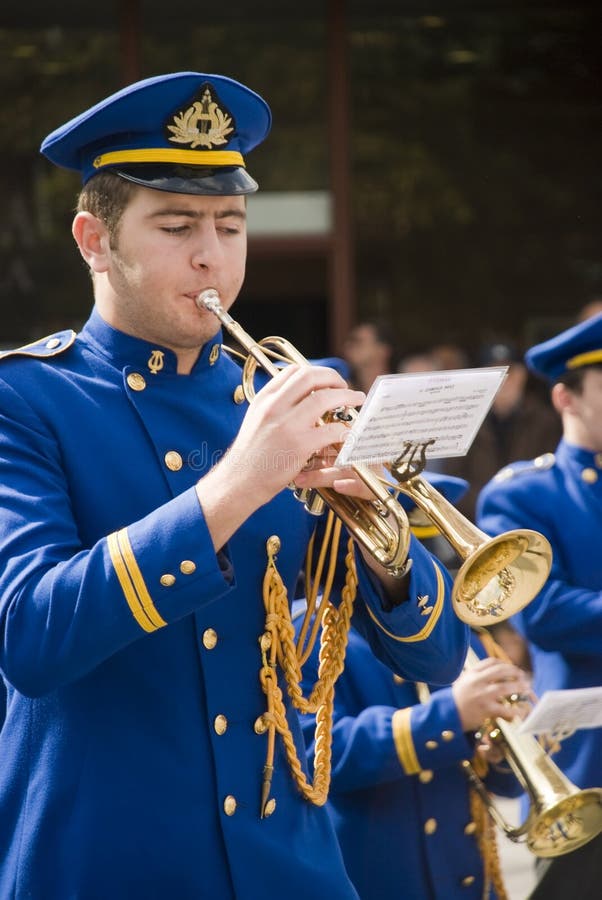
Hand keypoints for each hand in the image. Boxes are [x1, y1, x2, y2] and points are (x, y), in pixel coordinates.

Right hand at [196, 365, 365, 550]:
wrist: (239, 482)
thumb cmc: (251, 456)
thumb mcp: (256, 420)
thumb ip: (275, 406)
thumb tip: (300, 398)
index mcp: (264, 399)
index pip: (294, 371)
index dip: (317, 372)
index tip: (328, 381)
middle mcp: (274, 407)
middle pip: (311, 377)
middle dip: (333, 378)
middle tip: (345, 387)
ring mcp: (287, 425)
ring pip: (324, 398)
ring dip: (346, 397)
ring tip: (356, 401)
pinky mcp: (299, 445)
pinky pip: (331, 430)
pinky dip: (344, 429)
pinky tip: (348, 433)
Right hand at [452, 656, 531, 732]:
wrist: (446, 715)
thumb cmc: (454, 700)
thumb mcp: (462, 682)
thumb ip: (475, 677)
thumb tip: (493, 676)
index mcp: (472, 673)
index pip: (491, 662)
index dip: (504, 664)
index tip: (510, 667)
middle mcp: (477, 681)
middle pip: (501, 671)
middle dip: (514, 672)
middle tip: (522, 676)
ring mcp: (482, 695)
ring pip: (505, 687)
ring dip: (519, 687)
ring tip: (526, 688)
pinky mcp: (486, 709)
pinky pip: (506, 709)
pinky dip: (517, 710)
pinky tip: (522, 711)